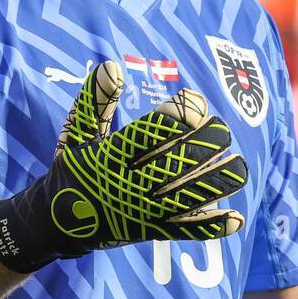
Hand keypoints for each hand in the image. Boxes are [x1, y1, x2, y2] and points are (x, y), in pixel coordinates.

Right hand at [0, 60, 248, 272]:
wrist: (57, 223)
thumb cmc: (73, 169)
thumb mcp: (76, 134)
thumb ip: (95, 100)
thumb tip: (112, 66)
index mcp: (107, 158)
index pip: (145, 137)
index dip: (173, 121)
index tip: (197, 104)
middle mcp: (125, 186)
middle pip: (171, 167)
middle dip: (202, 148)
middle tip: (224, 130)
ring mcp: (140, 213)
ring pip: (184, 200)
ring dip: (215, 184)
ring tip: (240, 167)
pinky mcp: (150, 232)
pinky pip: (184, 232)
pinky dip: (210, 227)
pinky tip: (236, 218)